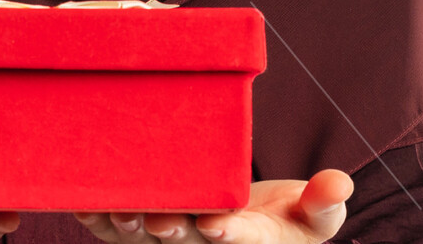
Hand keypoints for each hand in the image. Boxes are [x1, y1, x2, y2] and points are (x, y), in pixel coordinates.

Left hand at [72, 169, 352, 243]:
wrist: (254, 225)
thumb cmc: (288, 218)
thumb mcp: (315, 216)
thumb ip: (325, 203)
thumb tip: (339, 184)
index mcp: (250, 242)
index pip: (239, 241)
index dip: (226, 233)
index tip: (216, 223)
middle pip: (183, 241)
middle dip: (170, 231)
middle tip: (159, 220)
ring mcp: (170, 241)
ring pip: (143, 240)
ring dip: (127, 227)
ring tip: (115, 210)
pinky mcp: (141, 233)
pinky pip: (116, 231)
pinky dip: (99, 219)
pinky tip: (83, 204)